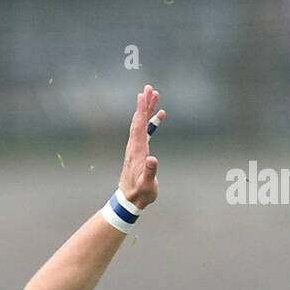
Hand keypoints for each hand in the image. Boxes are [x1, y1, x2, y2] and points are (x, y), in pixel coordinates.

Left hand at [119, 84, 162, 208]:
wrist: (130, 200)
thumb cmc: (140, 194)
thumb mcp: (147, 185)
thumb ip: (150, 173)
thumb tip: (153, 159)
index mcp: (137, 151)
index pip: (139, 126)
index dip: (141, 111)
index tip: (143, 95)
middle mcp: (134, 146)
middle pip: (139, 121)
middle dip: (144, 104)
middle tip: (149, 88)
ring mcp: (136, 148)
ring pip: (141, 124)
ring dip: (148, 110)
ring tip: (155, 96)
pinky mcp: (140, 151)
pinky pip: (146, 132)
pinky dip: (152, 122)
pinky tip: (159, 116)